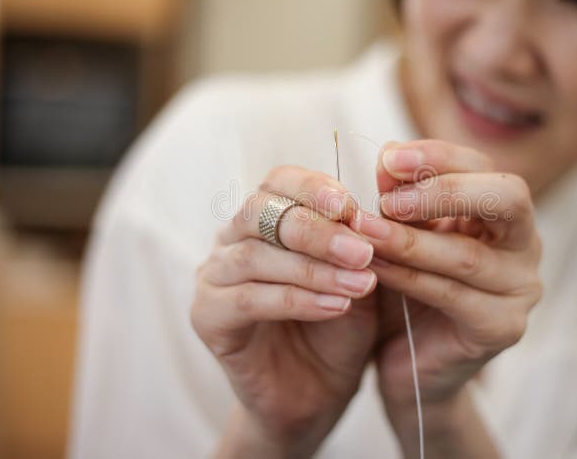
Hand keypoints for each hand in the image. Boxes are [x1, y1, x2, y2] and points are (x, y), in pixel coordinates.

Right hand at [191, 166, 377, 456]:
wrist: (316, 395)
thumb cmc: (338, 330)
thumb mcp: (359, 280)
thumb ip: (359, 246)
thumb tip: (370, 213)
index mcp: (265, 220)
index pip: (279, 182)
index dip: (312, 188)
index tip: (352, 207)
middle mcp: (231, 241)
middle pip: (261, 212)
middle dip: (316, 229)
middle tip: (362, 251)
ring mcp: (213, 278)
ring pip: (255, 255)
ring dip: (312, 268)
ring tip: (358, 283)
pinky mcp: (207, 318)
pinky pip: (249, 300)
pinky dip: (296, 300)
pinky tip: (335, 306)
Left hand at [352, 140, 542, 415]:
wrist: (409, 363)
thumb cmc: (406, 289)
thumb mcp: (402, 234)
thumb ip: (400, 199)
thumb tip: (388, 157)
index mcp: (504, 213)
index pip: (484, 167)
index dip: (439, 156)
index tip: (388, 158)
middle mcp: (524, 245)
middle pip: (507, 198)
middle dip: (444, 190)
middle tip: (388, 197)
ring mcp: (520, 289)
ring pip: (467, 254)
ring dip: (408, 240)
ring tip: (362, 229)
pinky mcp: (502, 328)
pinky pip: (451, 295)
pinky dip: (407, 277)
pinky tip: (372, 267)